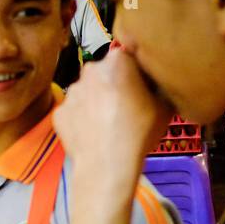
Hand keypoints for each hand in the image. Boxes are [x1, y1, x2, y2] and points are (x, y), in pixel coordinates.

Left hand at [54, 49, 170, 202]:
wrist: (107, 165)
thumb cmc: (139, 132)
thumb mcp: (165, 106)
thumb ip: (161, 86)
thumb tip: (158, 84)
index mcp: (117, 60)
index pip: (130, 58)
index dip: (138, 74)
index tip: (143, 91)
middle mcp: (90, 70)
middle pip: (105, 73)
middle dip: (114, 85)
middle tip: (126, 108)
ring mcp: (71, 92)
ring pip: (87, 92)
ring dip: (96, 102)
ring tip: (108, 125)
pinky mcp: (59, 113)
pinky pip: (74, 112)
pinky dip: (81, 119)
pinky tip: (93, 134)